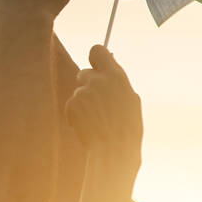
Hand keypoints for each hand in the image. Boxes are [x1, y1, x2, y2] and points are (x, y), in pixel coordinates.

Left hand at [65, 45, 141, 176]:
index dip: (95, 57)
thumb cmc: (127, 129)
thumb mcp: (130, 101)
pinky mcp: (73, 104)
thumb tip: (109, 70)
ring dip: (83, 103)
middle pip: (84, 73)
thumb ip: (117, 83)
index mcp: (116, 76)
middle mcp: (99, 80)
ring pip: (78, 92)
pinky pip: (71, 105)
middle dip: (87, 85)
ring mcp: (84, 92)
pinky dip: (75, 115)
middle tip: (97, 102)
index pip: (97, 50)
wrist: (114, 150)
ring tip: (97, 120)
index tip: (96, 64)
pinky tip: (88, 126)